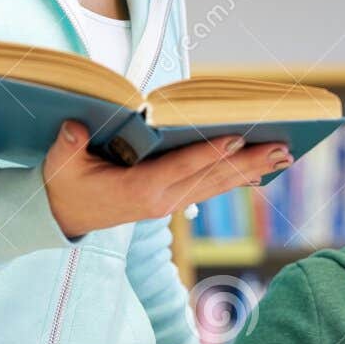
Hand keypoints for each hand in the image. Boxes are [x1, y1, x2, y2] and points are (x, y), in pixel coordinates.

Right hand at [42, 120, 290, 237]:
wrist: (66, 216)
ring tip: (283, 156)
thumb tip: (73, 127)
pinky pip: (210, 187)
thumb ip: (68, 146)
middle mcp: (162, 200)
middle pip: (211, 178)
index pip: (181, 168)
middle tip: (282, 149)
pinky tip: (259, 171)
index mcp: (140, 190)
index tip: (237, 138)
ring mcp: (170, 203)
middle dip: (248, 161)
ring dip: (251, 169)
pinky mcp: (173, 200)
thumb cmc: (66, 184)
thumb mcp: (61, 165)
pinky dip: (235, 177)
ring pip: (217, 184)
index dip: (209, 153)